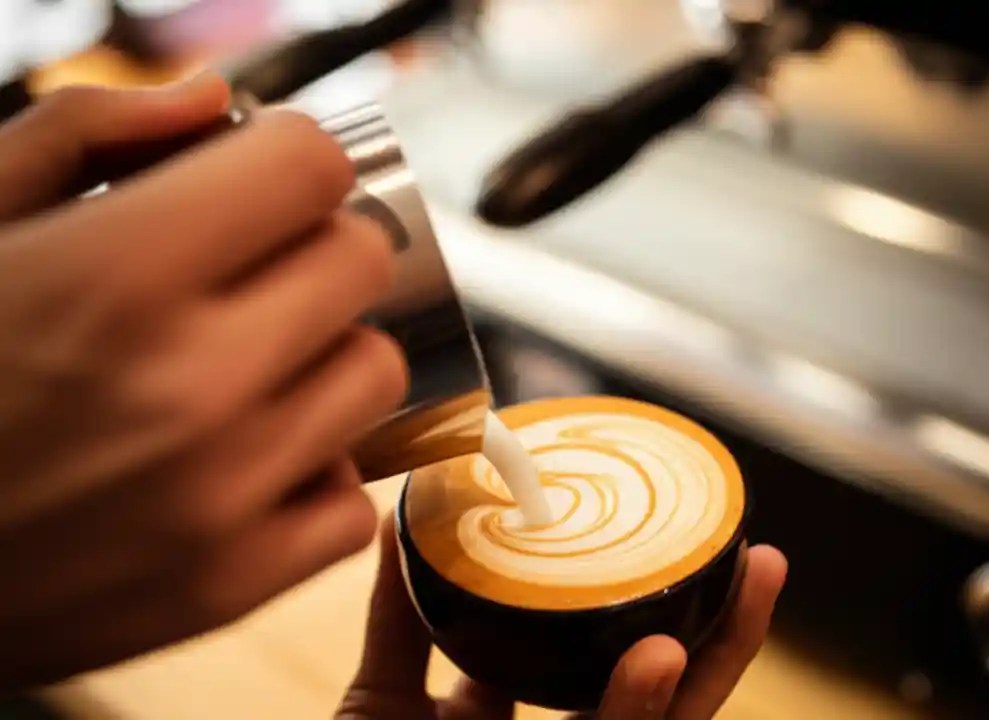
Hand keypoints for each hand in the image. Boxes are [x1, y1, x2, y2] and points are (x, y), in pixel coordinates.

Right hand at [0, 76, 405, 690]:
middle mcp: (189, 387)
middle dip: (314, 246)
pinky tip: (246, 460)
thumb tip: (214, 101)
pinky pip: (350, 502)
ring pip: (375, 375)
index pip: (312, 169)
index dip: (288, 161)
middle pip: (362, 264)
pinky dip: (311, 476)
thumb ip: (83, 134)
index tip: (260, 182)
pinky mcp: (230, 584)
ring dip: (324, 356)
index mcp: (115, 276)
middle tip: (252, 270)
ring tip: (248, 365)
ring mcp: (221, 497)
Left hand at [338, 518, 787, 718]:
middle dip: (721, 634)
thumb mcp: (380, 702)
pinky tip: (656, 668)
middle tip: (759, 562)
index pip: (604, 655)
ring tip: (738, 594)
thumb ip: (399, 614)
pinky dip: (635, 712)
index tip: (686, 533)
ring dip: (709, 671)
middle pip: (666, 694)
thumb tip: (403, 516)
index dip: (653, 599)